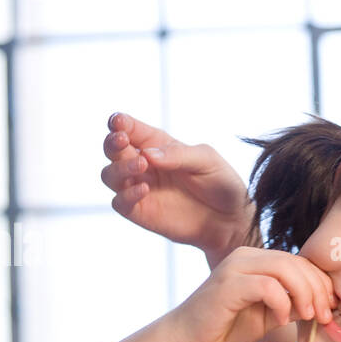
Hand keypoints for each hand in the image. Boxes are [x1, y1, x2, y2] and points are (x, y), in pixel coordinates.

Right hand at [100, 111, 254, 260]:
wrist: (231, 219)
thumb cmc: (221, 183)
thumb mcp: (206, 160)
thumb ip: (178, 154)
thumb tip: (147, 155)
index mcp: (157, 145)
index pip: (130, 129)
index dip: (119, 123)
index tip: (118, 122)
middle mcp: (143, 164)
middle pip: (112, 150)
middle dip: (112, 143)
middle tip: (122, 139)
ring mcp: (139, 188)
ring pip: (110, 175)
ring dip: (119, 168)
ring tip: (142, 164)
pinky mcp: (141, 212)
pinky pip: (120, 202)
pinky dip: (126, 195)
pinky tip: (144, 189)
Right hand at [164, 246, 337, 341]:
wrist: (188, 337)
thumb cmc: (227, 326)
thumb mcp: (270, 315)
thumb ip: (293, 304)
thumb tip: (324, 303)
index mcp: (258, 259)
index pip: (300, 261)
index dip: (321, 283)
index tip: (330, 308)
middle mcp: (247, 256)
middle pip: (296, 262)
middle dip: (318, 289)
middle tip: (325, 316)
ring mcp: (236, 266)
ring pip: (284, 268)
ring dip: (304, 293)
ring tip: (307, 316)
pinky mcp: (228, 283)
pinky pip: (266, 285)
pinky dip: (281, 303)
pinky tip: (281, 320)